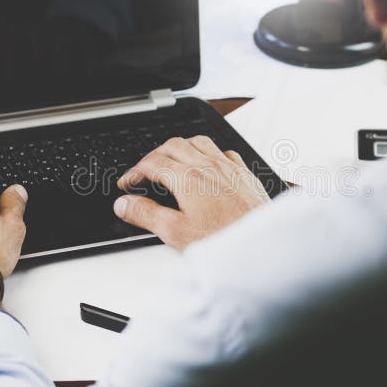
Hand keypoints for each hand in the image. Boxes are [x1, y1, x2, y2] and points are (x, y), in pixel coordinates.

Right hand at [114, 136, 270, 250]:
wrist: (261, 244)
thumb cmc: (224, 239)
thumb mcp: (176, 233)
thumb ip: (146, 215)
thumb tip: (124, 204)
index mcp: (188, 178)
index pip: (152, 164)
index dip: (134, 171)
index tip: (128, 182)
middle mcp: (208, 166)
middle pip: (173, 145)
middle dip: (154, 155)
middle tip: (145, 170)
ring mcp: (228, 167)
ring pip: (199, 142)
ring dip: (181, 148)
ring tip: (172, 160)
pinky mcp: (244, 173)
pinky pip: (223, 152)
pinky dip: (209, 153)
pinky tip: (208, 165)